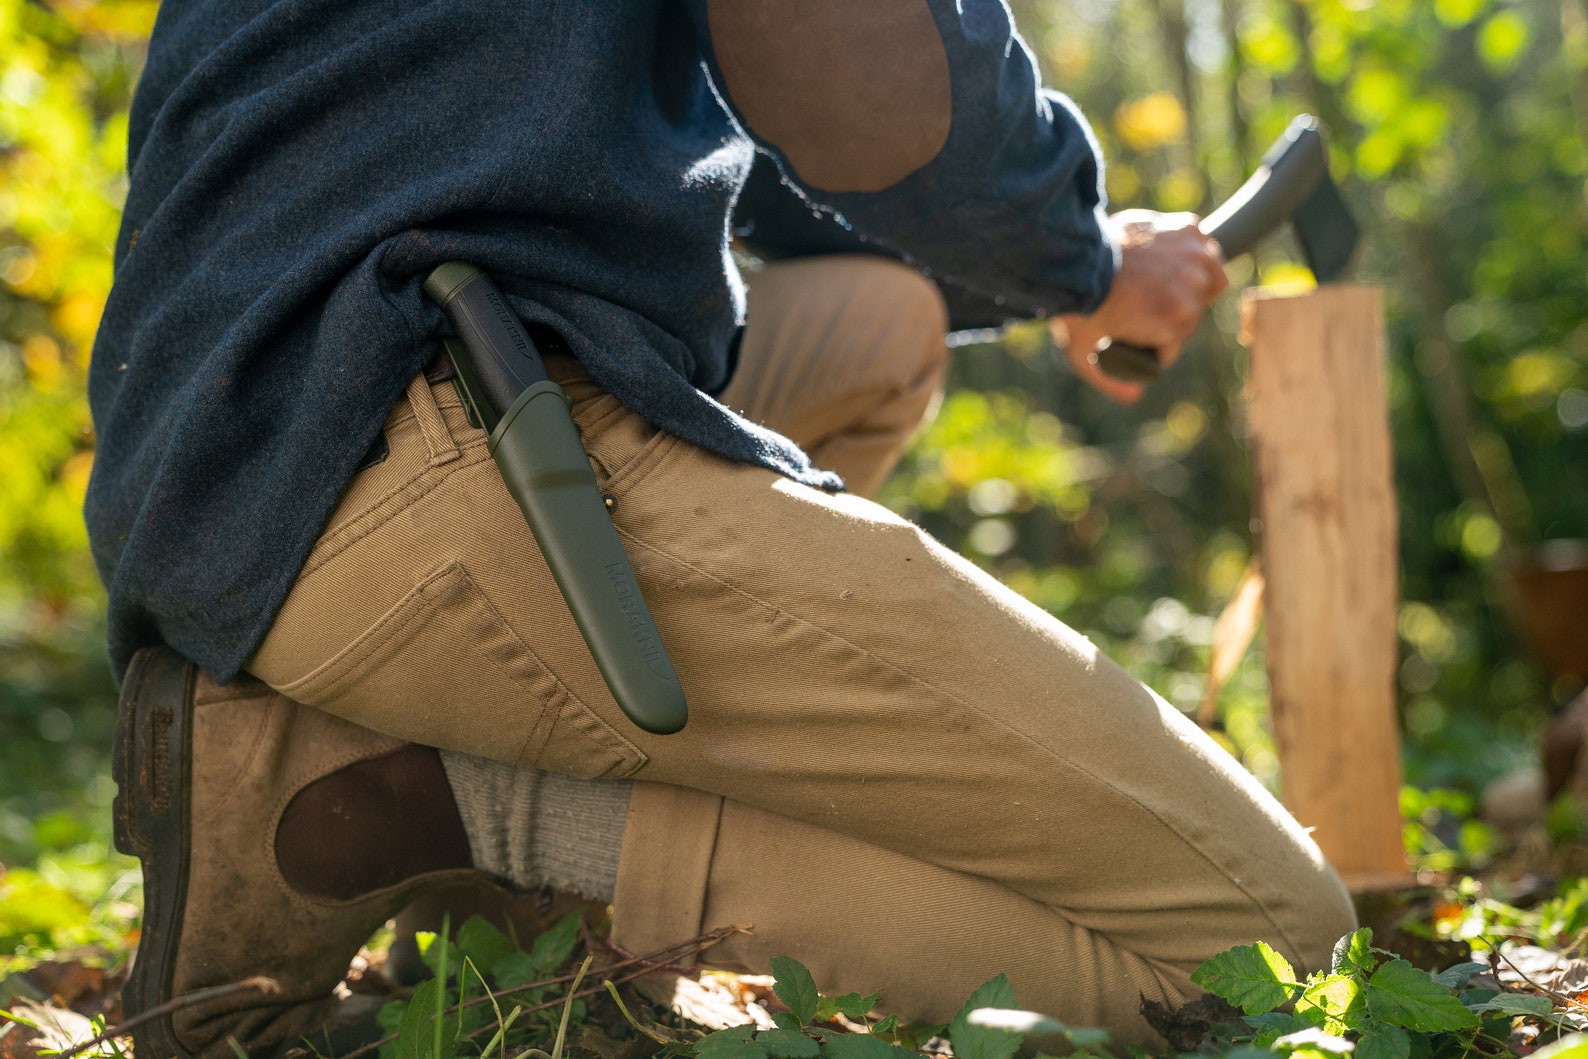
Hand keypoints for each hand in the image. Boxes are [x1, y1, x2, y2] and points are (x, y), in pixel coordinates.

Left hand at [1050, 209, 1227, 403]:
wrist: (1071, 257)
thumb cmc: (1077, 308)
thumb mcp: (1085, 356)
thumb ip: (1111, 382)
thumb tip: (1135, 396)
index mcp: (1178, 323)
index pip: (1174, 343)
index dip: (1152, 342)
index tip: (1130, 331)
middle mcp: (1195, 290)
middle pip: (1193, 312)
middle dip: (1170, 312)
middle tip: (1139, 304)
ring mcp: (1195, 257)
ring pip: (1210, 278)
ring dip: (1193, 282)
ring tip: (1162, 281)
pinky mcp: (1189, 228)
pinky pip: (1202, 245)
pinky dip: (1190, 250)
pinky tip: (1168, 255)